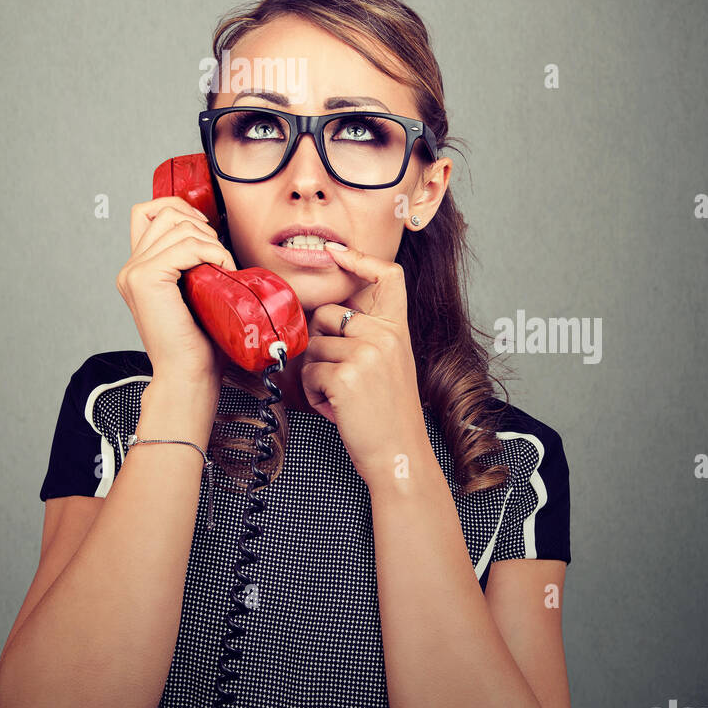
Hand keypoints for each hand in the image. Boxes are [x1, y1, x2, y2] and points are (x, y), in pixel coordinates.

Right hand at [117, 196, 235, 386]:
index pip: (147, 211)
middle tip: (217, 255)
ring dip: (210, 240)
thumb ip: (191, 262)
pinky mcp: (145, 279)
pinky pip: (185, 245)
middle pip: (164, 211)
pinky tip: (222, 269)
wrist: (188, 375)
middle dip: (199, 223)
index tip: (205, 231)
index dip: (178, 208)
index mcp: (138, 269)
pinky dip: (211, 251)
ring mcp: (134, 272)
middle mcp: (130, 268)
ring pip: (177, 225)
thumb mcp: (194, 290)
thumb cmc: (198, 341)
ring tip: (222, 266)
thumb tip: (214, 232)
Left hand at [297, 243, 429, 487]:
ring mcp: (367, 354)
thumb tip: (324, 316)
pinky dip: (312, 393)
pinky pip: (308, 372)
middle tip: (337, 375)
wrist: (399, 455)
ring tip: (338, 396)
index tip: (337, 253)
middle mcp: (385, 335)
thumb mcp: (390, 363)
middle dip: (320, 344)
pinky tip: (334, 407)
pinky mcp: (346, 376)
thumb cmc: (387, 413)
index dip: (360, 259)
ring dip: (315, 374)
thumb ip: (368, 336)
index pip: (388, 276)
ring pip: (313, 345)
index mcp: (397, 329)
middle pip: (327, 314)